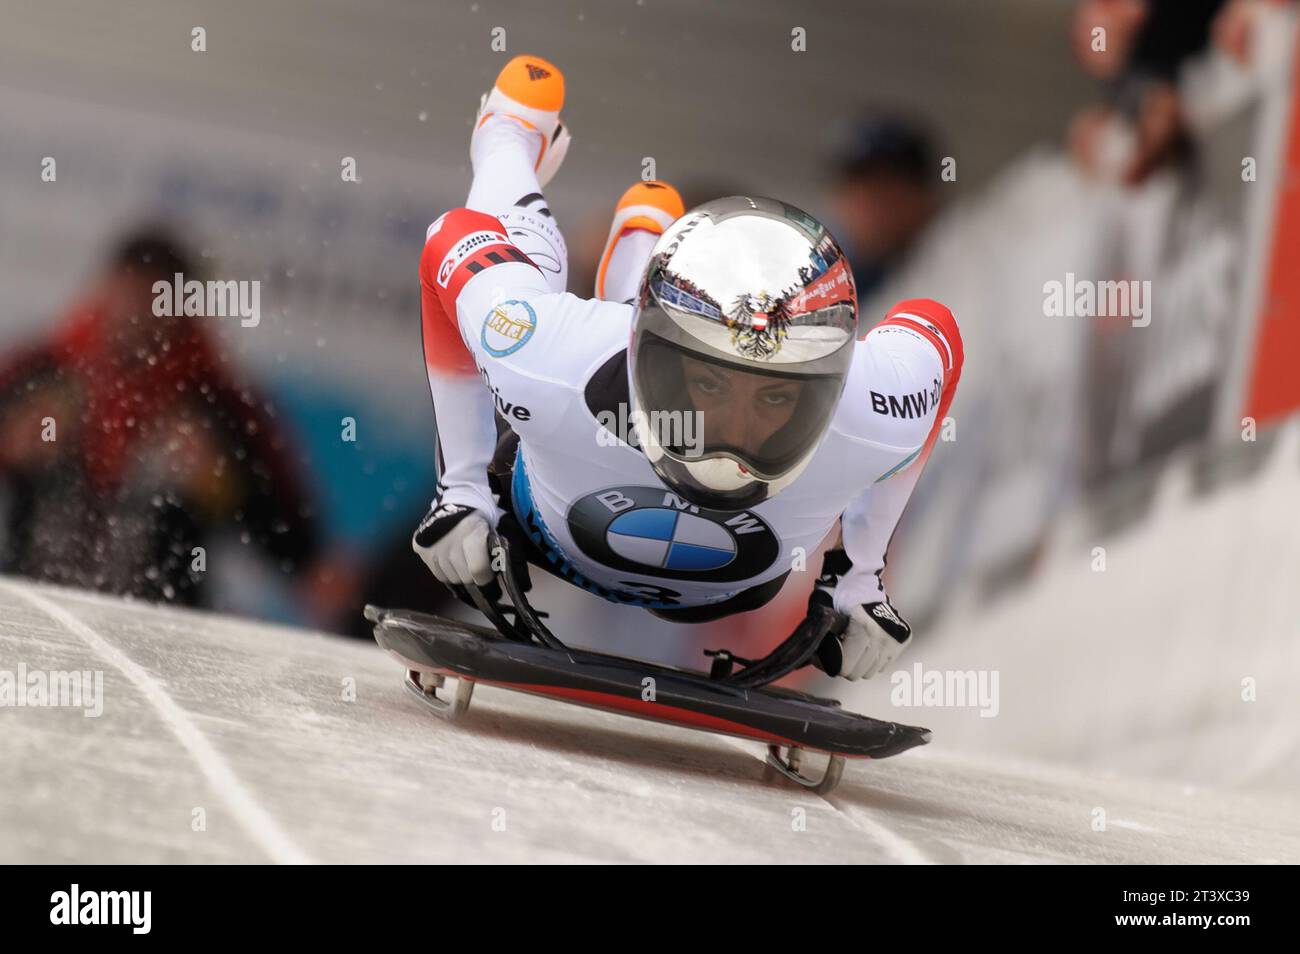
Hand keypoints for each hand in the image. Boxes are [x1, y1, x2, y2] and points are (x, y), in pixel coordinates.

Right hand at [412, 502, 493, 588]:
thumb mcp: (491, 533)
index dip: (486, 578)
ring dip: (458, 574)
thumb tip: (488, 580)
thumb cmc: (478, 519)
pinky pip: (437, 573)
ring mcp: (432, 548)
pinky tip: (450, 559)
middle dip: (472, 577)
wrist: (456, 499)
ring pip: (450, 578)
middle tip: (475, 568)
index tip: (489, 578)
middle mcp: (450, 544)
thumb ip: (491, 555)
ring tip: (462, 561)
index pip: (478, 571)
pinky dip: (445, 570)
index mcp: (472, 537)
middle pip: (464, 578)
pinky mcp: (420, 549)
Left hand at [805, 548, 912, 679]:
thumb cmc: (838, 594)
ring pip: (871, 671)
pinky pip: (883, 663)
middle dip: (844, 665)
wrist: (862, 577)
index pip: (846, 667)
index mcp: (864, 629)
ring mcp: (896, 639)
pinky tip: (866, 643)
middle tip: (837, 652)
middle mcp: (883, 636)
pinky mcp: (904, 639)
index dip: (829, 664)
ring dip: (859, 663)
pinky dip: (873, 657)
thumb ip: (821, 638)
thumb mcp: (824, 613)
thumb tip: (816, 659)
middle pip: (858, 673)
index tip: (822, 657)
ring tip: (852, 646)